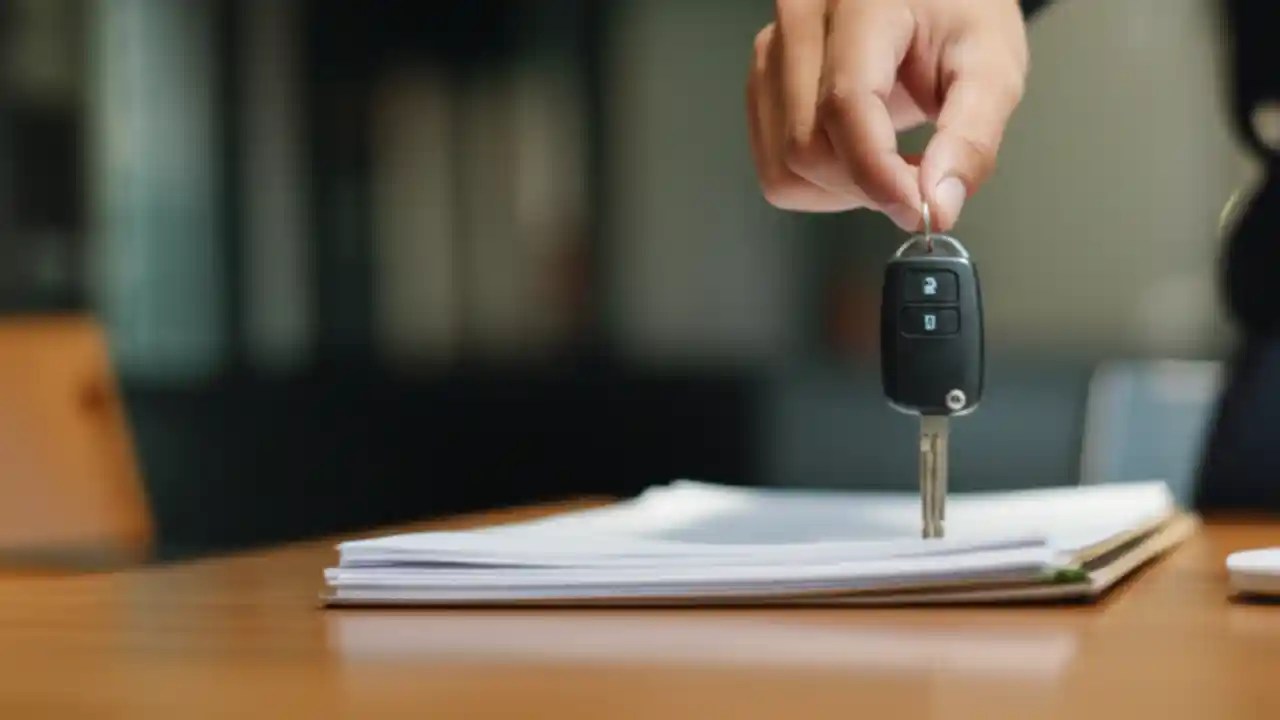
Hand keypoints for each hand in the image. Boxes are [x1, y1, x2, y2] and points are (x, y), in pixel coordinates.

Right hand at [747, 0, 1028, 230]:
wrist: (927, 0)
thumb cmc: (961, 18)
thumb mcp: (992, 69)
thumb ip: (971, 137)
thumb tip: (937, 206)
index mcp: (859, 3)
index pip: (844, 105)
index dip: (877, 173)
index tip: (920, 210)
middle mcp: (799, 22)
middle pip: (807, 147)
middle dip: (866, 186)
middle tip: (919, 180)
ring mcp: (771, 54)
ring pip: (784, 167)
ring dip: (842, 190)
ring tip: (890, 164)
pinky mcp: (762, 84)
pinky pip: (775, 167)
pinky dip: (821, 184)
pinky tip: (860, 157)